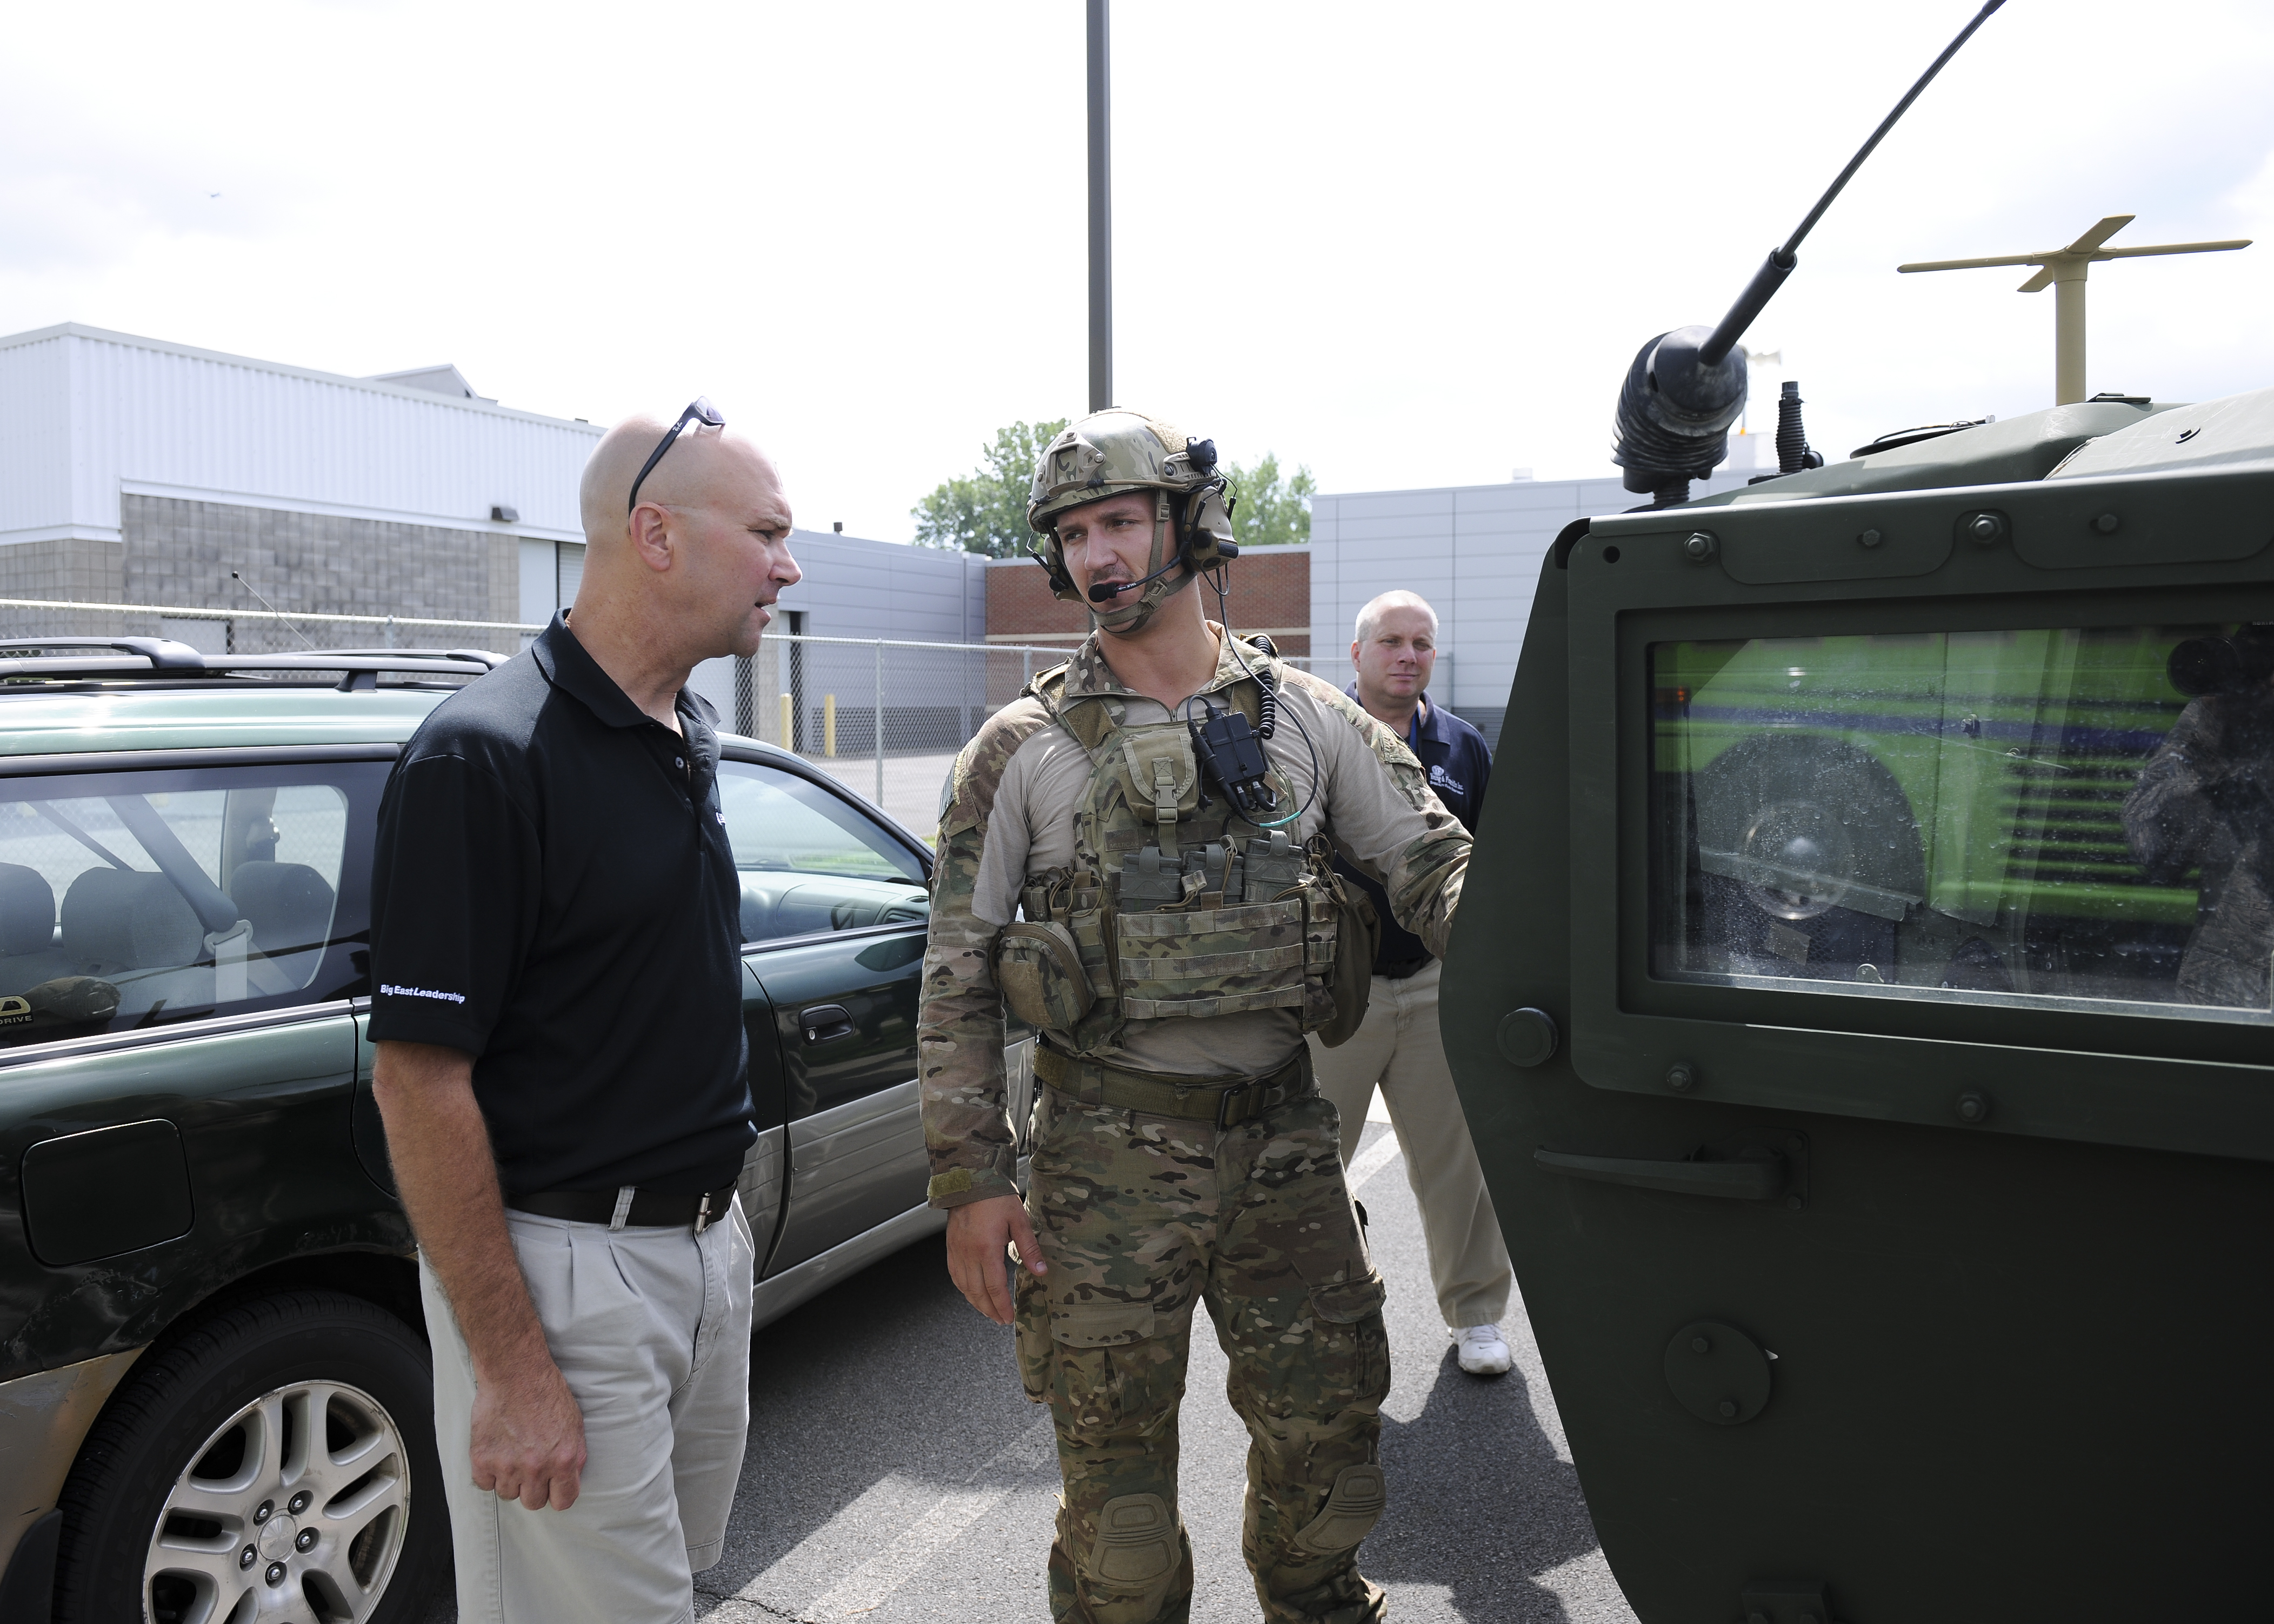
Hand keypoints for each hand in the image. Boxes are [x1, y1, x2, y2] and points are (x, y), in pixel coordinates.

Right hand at [468, 1352, 587, 1510]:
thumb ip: (573, 1456)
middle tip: (530, 1469)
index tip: (552, 1489)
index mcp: (564, 1459)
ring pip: (508, 1494)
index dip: (558, 1495)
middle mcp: (537, 1467)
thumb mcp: (575, 1424)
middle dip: (533, 1489)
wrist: (515, 1373)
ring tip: (512, 1454)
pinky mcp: (482, 1459)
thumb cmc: (546, 1393)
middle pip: (533, 1502)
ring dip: (510, 1479)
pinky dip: (488, 1473)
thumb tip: (567, 1479)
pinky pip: (484, 1484)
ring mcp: (507, 1465)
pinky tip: (496, 1453)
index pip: (564, 1501)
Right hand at [945, 1193, 1045, 1324]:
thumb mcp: (1018, 1220)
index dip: (1002, 1305)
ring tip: (988, 1311)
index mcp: (986, 1248)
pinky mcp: (951, 1246)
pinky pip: (954, 1275)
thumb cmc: (995, 1197)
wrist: (971, 1179)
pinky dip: (963, 1288)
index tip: (1009, 1317)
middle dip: (989, 1309)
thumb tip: (1040, 1271)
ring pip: (963, 1286)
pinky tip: (971, 1292)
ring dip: (976, 1302)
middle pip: (977, 1292)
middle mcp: (968, 1253)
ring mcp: (957, 1251)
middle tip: (1000, 1320)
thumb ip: (1029, 1248)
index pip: (994, 1287)